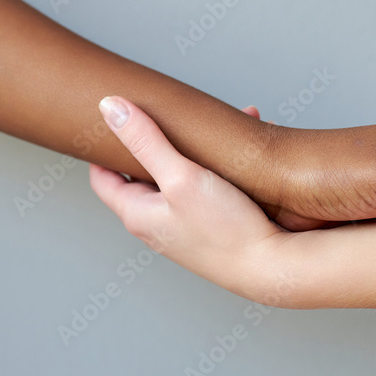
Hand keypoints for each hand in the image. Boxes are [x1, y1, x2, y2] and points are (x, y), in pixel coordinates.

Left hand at [89, 96, 287, 304]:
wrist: (273, 268)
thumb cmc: (226, 230)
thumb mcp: (181, 176)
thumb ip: (145, 141)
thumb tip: (109, 108)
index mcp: (138, 213)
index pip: (102, 178)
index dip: (103, 149)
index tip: (111, 124)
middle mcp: (157, 223)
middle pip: (144, 174)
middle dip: (159, 141)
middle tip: (167, 117)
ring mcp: (184, 227)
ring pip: (181, 177)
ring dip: (196, 150)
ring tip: (219, 129)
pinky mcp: (211, 227)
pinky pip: (207, 187)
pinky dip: (219, 166)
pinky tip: (243, 151)